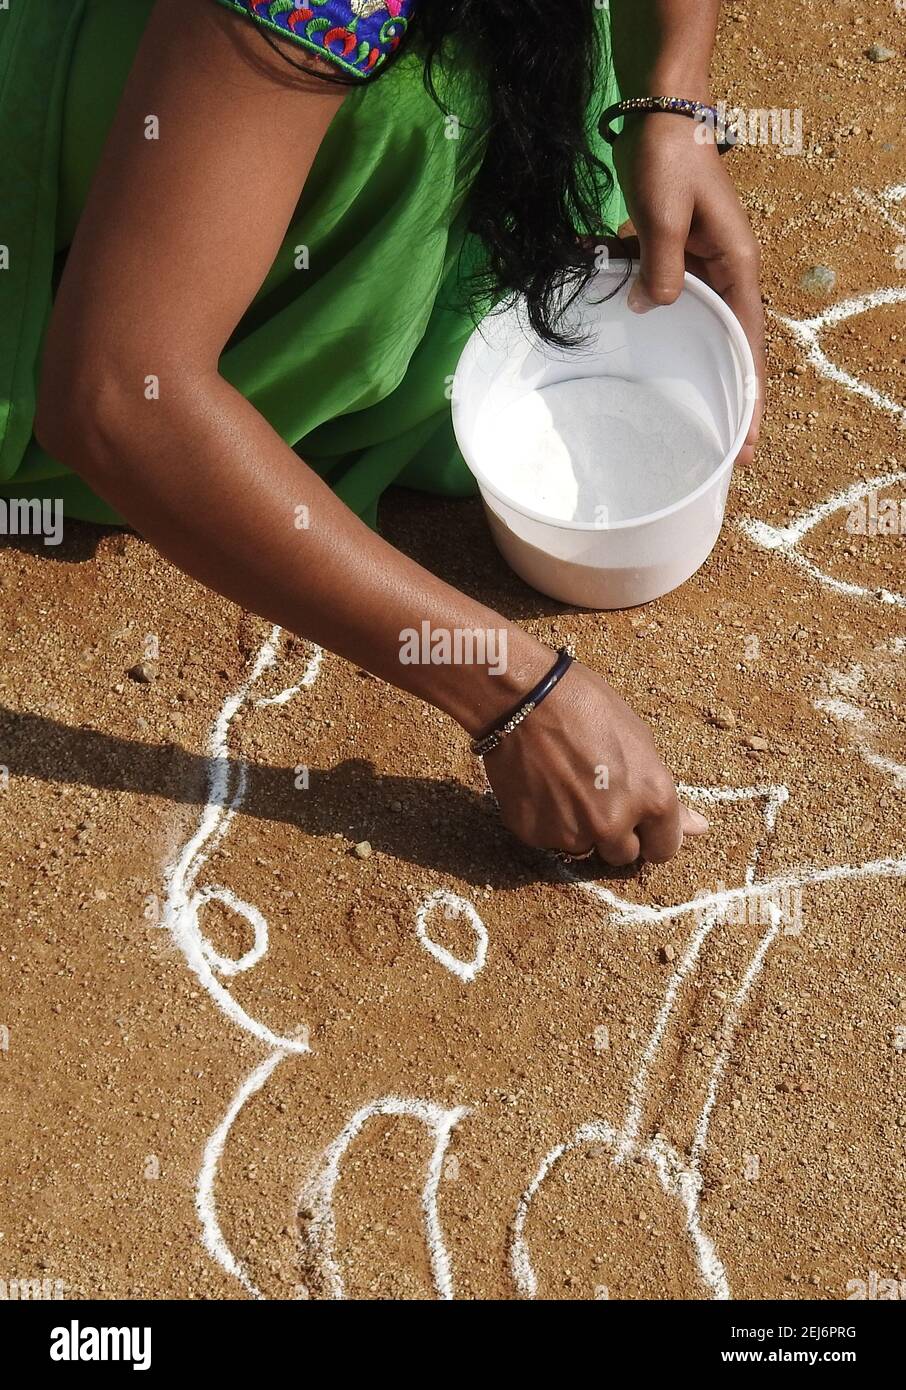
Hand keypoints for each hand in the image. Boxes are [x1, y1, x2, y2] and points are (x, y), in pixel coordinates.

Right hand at [482, 660, 707, 866]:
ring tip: (564, 784)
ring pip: (583, 846)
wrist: (523, 699)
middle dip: (614, 832)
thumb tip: (699, 829)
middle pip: (623, 855)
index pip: (665, 849)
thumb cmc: (586, 707)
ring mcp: (572, 833)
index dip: (652, 835)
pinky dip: (546, 820)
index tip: (639, 822)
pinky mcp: (535, 834)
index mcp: (652, 799)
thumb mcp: (639, 741)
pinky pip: (548, 839)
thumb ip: (666, 795)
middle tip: (596, 795)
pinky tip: (540, 786)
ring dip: (579, 827)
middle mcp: (614, 824)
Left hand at [611, 113, 764, 467]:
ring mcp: (693, 264)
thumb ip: (661, 269)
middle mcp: (721, 272)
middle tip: (714, 450)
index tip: (746, 446)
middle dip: (720, 396)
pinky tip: (613, 321)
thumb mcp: (666, 218)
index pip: (748, 346)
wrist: (657, 112)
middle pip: (723, 345)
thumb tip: (652, 310)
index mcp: (735, 267)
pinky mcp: (667, 254)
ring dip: (673, 358)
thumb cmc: (670, 159)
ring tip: (670, 413)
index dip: (749, 399)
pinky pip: (656, 291)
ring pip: (687, 323)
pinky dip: (636, 305)